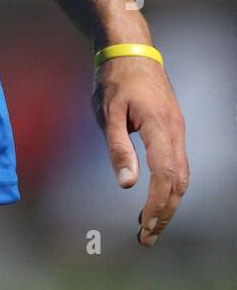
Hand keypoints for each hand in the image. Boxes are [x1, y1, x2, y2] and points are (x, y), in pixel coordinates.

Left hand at [92, 56, 188, 246]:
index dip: (158, 205)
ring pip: (181, 176)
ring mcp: (177, 130)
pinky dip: (168, 187)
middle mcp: (174, 130)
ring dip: (168, 203)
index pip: (166, 175)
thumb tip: (126, 185)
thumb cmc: (115, 79)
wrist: (130, 51)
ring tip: (148, 226)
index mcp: (159, 126)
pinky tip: (153, 198)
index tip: (144, 227)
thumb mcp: (108, 112)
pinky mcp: (172, 129)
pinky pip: (176, 164)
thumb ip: (118, 147)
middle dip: (165, 213)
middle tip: (145, 238)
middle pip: (179, 182)